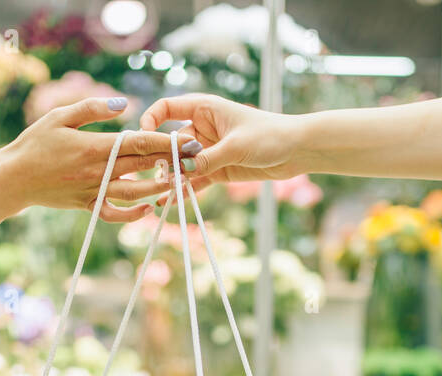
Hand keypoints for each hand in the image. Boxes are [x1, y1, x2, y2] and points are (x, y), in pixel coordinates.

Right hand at [0, 97, 196, 221]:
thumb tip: (124, 104)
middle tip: (196, 157)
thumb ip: (93, 109)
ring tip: (181, 181)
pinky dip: (133, 214)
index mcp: (95, 147)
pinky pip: (115, 214)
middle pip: (143, 166)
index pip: (138, 143)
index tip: (186, 138)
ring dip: (161, 187)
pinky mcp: (87, 205)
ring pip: (136, 192)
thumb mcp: (60, 116)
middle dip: (172, 162)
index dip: (165, 141)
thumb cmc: (34, 143)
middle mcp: (99, 172)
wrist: (13, 178)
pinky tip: (148, 207)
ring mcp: (94, 191)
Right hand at [140, 94, 305, 192]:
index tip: (143, 135)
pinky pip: (194, 179)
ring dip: (170, 177)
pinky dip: (184, 189)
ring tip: (159, 191)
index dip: (151, 119)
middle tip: (154, 174)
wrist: (297, 150)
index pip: (167, 108)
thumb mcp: (236, 146)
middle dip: (161, 158)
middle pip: (171, 141)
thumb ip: (207, 159)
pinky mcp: (216, 169)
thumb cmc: (270, 135)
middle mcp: (202, 128)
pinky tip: (170, 201)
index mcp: (204, 109)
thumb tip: (181, 172)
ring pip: (181, 164)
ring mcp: (208, 150)